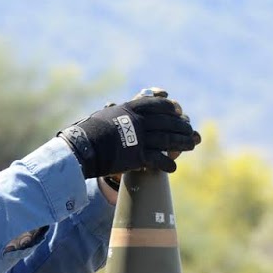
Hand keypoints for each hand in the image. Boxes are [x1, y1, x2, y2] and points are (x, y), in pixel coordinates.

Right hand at [56, 88, 200, 178]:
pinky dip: (168, 164)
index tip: (180, 112)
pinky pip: (159, 159)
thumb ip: (120, 112)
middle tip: (191, 132)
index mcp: (132, 108)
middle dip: (182, 127)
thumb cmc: (90, 131)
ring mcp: (139, 138)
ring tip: (191, 146)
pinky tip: (172, 167)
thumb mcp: (107, 115)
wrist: (82, 148)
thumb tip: (115, 105)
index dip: (172, 108)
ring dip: (182, 143)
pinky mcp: (138, 155)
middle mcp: (139, 121)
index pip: (159, 105)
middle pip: (168, 122)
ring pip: (168, 140)